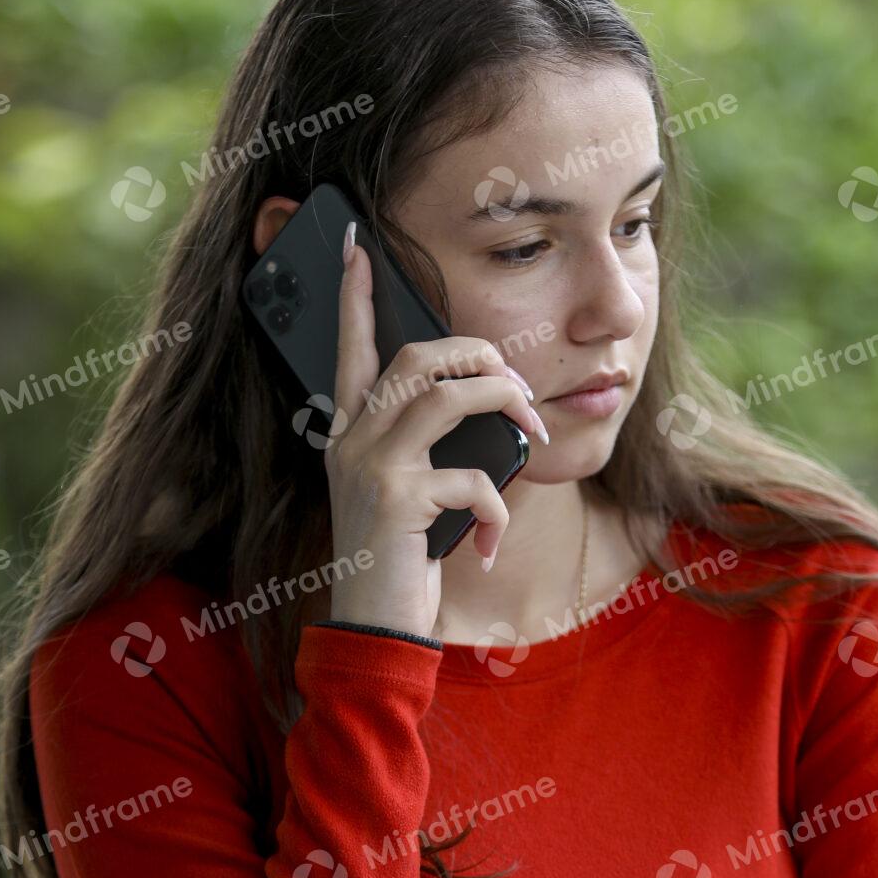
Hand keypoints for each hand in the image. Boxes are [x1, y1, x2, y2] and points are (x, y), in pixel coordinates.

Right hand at [324, 227, 546, 640]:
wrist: (372, 630)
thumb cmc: (397, 563)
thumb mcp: (407, 497)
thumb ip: (426, 450)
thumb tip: (490, 411)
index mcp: (348, 436)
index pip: (349, 350)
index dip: (356, 296)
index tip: (360, 247)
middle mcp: (351, 442)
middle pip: (420, 358)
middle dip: (481, 357)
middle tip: (518, 388)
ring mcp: (371, 466)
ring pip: (449, 395)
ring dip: (506, 405)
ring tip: (529, 431)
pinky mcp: (397, 499)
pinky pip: (474, 477)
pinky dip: (499, 508)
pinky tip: (493, 542)